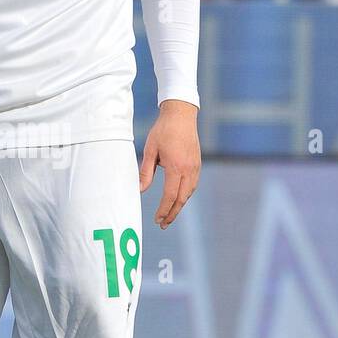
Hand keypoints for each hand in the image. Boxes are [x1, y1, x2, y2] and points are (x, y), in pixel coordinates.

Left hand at [139, 100, 200, 228]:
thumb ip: (145, 172)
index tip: (157, 219)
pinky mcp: (197, 163)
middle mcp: (188, 169)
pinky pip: (192, 184)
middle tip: (163, 224)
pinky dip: (185, 195)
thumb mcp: (150, 150)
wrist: (181, 114)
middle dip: (172, 213)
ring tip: (169, 214)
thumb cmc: (163, 130)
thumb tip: (140, 191)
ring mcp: (195, 166)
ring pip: (189, 193)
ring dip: (179, 205)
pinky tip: (178, 198)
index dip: (163, 210)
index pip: (170, 196)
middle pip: (182, 199)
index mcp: (175, 166)